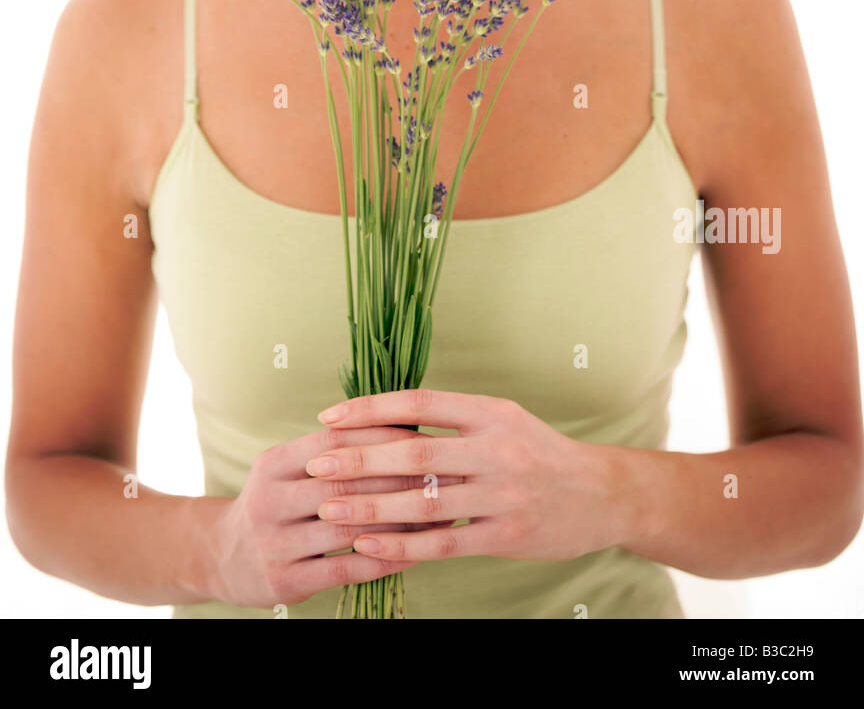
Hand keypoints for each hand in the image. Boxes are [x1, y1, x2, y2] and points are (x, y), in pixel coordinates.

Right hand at [208, 424, 460, 607]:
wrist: (221, 555)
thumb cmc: (275, 501)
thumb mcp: (287, 467)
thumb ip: (332, 449)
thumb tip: (402, 424)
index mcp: (273, 462)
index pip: (336, 441)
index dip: (383, 438)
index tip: (427, 438)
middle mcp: (269, 499)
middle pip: (345, 482)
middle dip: (401, 478)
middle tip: (445, 474)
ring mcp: (274, 543)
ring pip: (349, 528)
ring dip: (400, 521)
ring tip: (440, 514)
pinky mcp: (284, 581)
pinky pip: (345, 569)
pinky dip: (384, 560)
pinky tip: (416, 552)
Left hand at [308, 389, 636, 563]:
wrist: (600, 494)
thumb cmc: (539, 452)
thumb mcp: (503, 418)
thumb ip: (453, 417)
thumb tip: (385, 415)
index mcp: (490, 412)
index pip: (419, 404)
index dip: (370, 408)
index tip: (330, 416)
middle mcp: (496, 449)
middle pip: (414, 453)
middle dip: (358, 458)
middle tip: (316, 462)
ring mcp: (502, 494)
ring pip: (423, 502)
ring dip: (369, 506)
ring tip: (329, 507)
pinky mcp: (505, 535)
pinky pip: (443, 543)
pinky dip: (401, 545)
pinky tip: (367, 546)